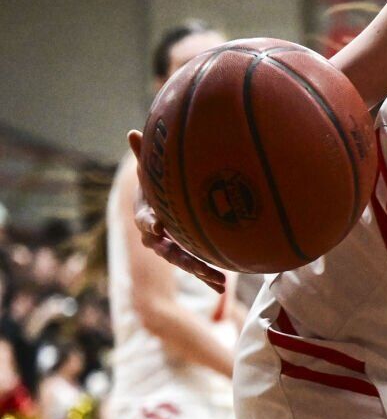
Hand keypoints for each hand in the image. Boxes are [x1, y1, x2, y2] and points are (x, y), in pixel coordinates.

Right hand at [128, 131, 225, 293]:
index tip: (157, 226)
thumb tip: (132, 132)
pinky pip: (196, 266)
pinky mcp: (185, 253)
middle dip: (182, 258)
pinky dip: (207, 276)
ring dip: (200, 271)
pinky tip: (222, 286)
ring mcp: (171, 247)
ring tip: (219, 281)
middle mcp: (156, 236)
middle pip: (167, 249)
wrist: (159, 204)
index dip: (150, 222)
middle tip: (196, 266)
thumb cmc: (155, 186)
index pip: (145, 220)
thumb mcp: (150, 171)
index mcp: (147, 215)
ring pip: (184, 262)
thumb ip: (145, 156)